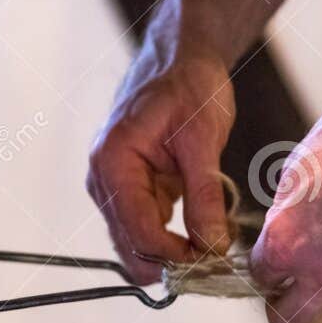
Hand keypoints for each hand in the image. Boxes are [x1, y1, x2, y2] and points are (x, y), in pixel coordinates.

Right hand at [87, 48, 235, 284]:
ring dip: (175, 253)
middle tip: (218, 260)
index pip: (139, 233)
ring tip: (215, 243)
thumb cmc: (189, 86)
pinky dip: (175, 239)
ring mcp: (113, 189)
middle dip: (173, 261)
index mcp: (113, 164)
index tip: (215, 262)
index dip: (176, 256)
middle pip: (132, 247)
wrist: (181, 60)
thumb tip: (212, 249)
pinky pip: (148, 229)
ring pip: (138, 244)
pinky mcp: (130, 192)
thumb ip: (205, 196)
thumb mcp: (204, 138)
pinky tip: (204, 231)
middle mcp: (103, 181)